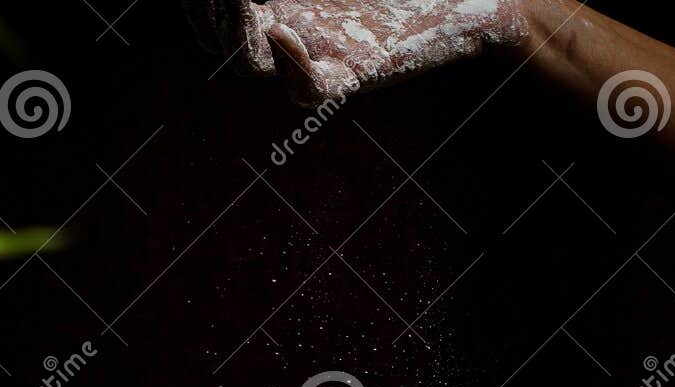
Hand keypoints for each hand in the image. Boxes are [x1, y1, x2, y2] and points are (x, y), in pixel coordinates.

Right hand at [184, 1, 527, 105]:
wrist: (476, 4)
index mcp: (284, 12)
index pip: (216, 20)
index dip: (198, 6)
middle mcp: (296, 42)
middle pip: (224, 43)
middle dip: (206, 12)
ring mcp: (323, 60)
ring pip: (253, 67)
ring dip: (232, 29)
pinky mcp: (358, 75)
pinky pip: (312, 90)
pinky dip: (292, 65)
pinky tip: (280, 30)